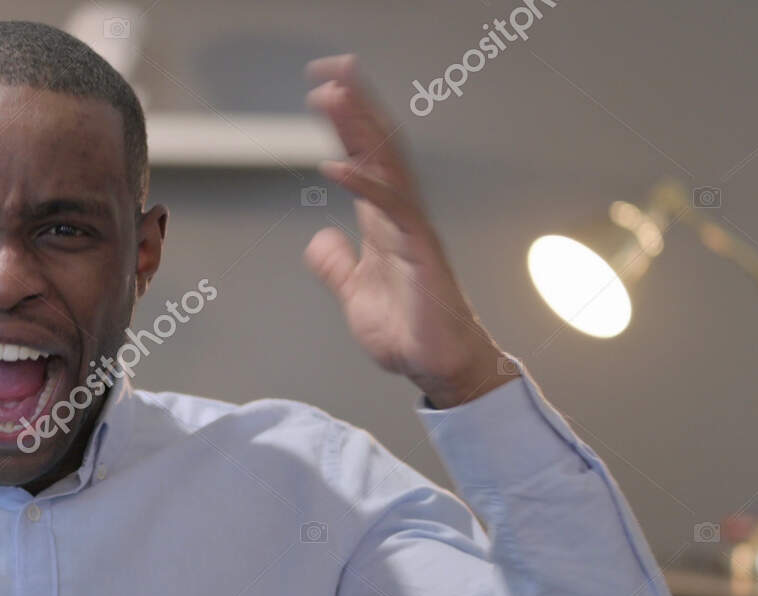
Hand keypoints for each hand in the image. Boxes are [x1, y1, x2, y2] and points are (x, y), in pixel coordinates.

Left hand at [302, 55, 513, 408]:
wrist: (437, 366)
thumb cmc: (408, 331)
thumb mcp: (355, 294)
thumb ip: (336, 265)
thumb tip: (319, 239)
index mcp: (383, 221)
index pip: (363, 159)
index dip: (343, 124)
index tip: (324, 89)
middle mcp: (400, 215)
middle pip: (377, 148)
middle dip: (355, 106)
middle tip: (332, 68)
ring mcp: (412, 229)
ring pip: (387, 165)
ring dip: (358, 128)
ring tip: (333, 95)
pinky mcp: (419, 252)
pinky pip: (389, 208)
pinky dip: (362, 183)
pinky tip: (335, 164)